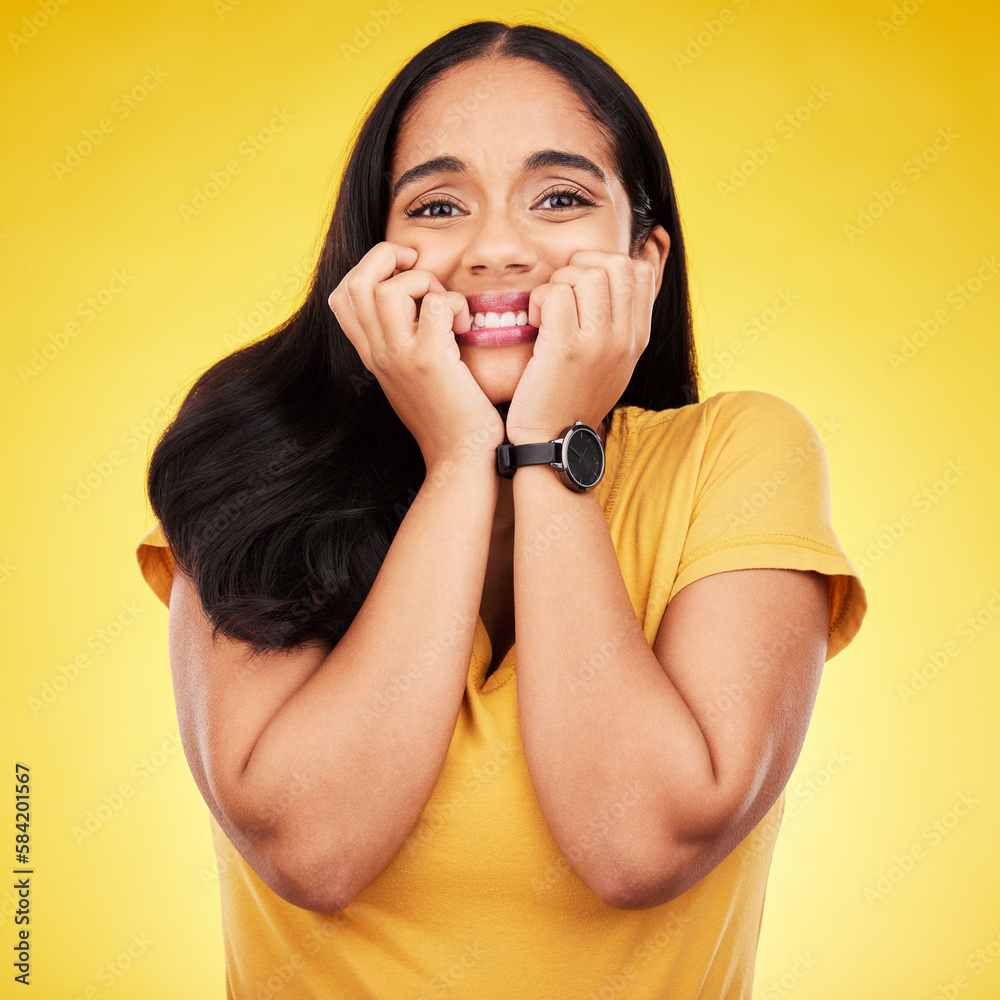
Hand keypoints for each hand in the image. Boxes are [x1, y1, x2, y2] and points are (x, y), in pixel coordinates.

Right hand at [328, 242, 504, 470]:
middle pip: (356, 282)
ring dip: (424, 282)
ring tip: (446, 307)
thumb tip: (417, 310)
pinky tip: (465, 326)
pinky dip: (455, 304)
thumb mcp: (413, 378)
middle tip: (419, 267)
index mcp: (373, 356)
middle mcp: (379, 354)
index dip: (367, 270)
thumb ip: (405, 345)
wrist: (460, 457)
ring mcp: (400, 357)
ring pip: (388, 287)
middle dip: (388, 258)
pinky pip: (436, 303)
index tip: (403, 274)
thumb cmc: (449, 418)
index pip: (341, 297)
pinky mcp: (430, 361)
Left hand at [504, 250, 655, 445]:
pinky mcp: (567, 348)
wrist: (555, 443)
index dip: (606, 265)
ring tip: (547, 312)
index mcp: (638, 338)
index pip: (640, 270)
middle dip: (579, 267)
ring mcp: (599, 342)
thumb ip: (618, 325)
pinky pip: (556, 292)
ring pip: (584, 273)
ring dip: (557, 283)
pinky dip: (539, 299)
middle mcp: (625, 337)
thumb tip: (616, 281)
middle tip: (560, 296)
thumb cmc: (573, 399)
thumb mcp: (611, 363)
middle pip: (613, 263)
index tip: (582, 289)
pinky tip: (535, 323)